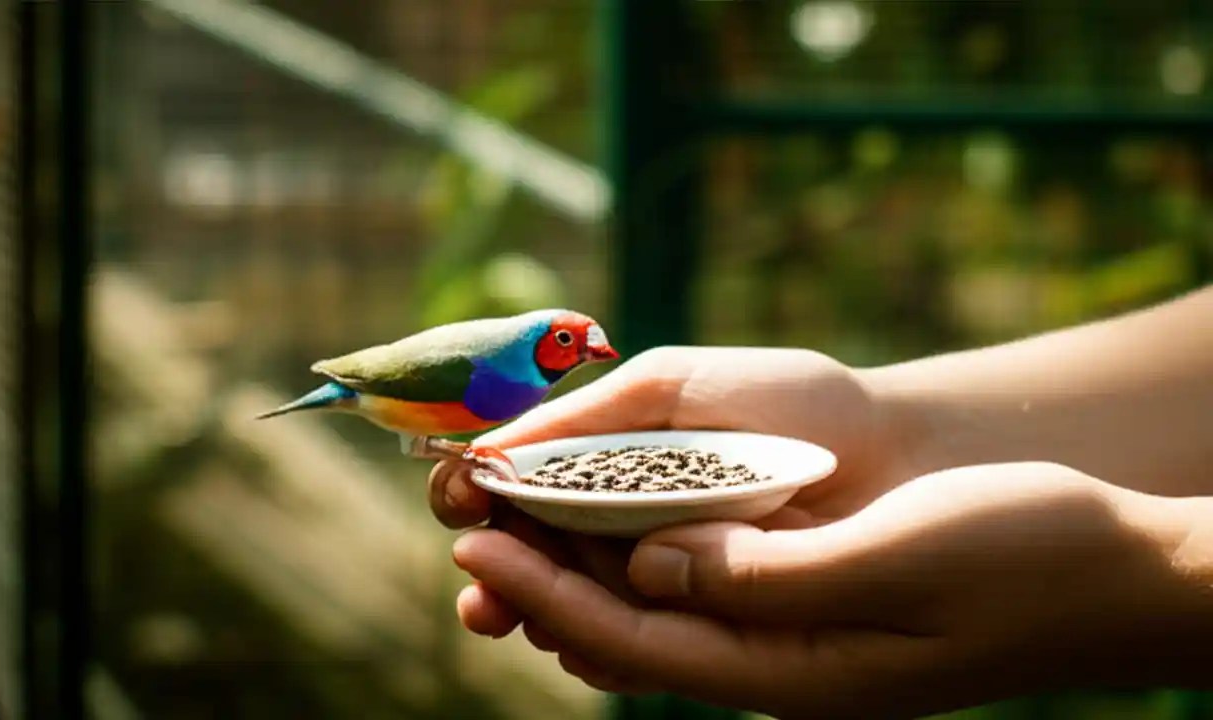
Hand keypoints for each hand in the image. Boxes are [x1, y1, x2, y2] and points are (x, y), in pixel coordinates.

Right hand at [426, 347, 919, 634]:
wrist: (892, 455)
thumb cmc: (786, 404)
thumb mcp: (673, 388)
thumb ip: (588, 417)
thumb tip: (492, 447)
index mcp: (601, 460)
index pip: (511, 484)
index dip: (473, 494)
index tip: (464, 498)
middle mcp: (616, 523)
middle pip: (526, 557)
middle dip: (492, 576)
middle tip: (480, 587)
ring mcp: (656, 578)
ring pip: (571, 609)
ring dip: (532, 614)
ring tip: (517, 611)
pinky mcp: (700, 624)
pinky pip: (635, 648)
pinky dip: (600, 646)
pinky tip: (582, 639)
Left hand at [451, 462, 1212, 718]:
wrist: (1117, 575)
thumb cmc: (1025, 560)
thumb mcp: (896, 562)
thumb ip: (767, 575)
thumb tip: (652, 563)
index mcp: (794, 672)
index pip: (635, 635)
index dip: (546, 587)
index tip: (475, 535)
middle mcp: (779, 668)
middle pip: (626, 627)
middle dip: (541, 572)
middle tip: (466, 510)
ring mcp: (794, 642)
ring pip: (655, 607)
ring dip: (581, 557)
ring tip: (512, 506)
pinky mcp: (811, 605)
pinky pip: (701, 587)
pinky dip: (641, 548)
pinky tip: (612, 514)